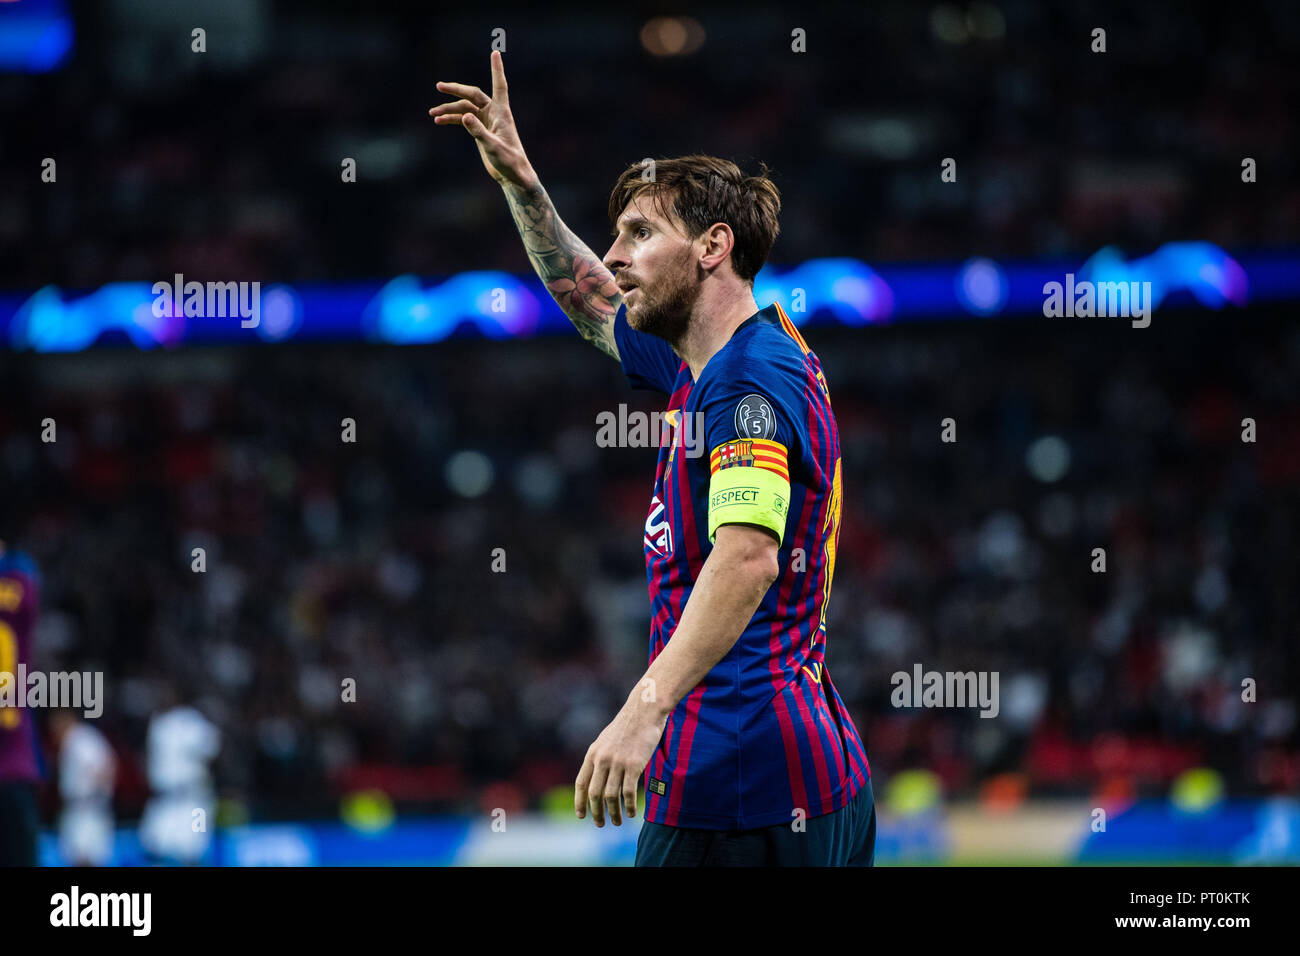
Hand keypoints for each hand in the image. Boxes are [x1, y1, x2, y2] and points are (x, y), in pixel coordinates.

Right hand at [429, 50, 535, 188]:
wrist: (512, 176)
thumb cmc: (509, 161)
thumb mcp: (493, 147)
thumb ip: (478, 132)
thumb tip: (464, 117)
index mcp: (501, 113)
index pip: (499, 86)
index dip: (496, 70)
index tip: (495, 53)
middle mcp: (493, 113)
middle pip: (472, 95)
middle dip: (455, 90)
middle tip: (439, 86)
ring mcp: (485, 121)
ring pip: (464, 109)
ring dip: (448, 110)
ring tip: (432, 113)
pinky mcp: (479, 130)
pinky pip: (462, 119)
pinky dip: (451, 119)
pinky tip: (438, 121)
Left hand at [574, 694, 667, 825]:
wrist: (644, 710)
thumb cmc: (627, 725)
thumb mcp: (606, 740)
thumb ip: (600, 757)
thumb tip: (596, 777)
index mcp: (593, 753)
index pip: (581, 783)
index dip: (579, 801)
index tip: (581, 816)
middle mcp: (602, 759)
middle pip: (594, 794)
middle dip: (596, 812)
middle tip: (600, 824)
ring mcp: (618, 762)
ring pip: (611, 796)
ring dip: (613, 813)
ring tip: (617, 822)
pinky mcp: (634, 765)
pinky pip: (628, 792)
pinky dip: (629, 806)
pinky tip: (631, 813)